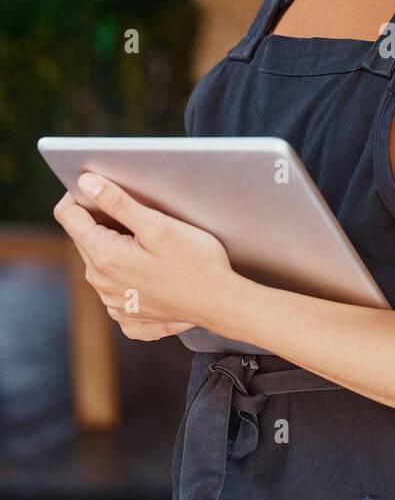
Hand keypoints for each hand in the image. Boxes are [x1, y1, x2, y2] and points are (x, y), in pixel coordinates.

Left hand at [53, 173, 233, 341]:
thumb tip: (86, 183)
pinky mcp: (127, 316)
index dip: (79, 195)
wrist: (221, 304)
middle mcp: (101, 283)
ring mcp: (113, 303)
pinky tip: (152, 273)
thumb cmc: (196, 262)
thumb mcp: (158, 226)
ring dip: (115, 248)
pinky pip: (116, 289)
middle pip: (84, 239)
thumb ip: (118, 203)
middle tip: (139, 215)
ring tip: (150, 245)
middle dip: (102, 222)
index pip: (68, 216)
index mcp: (104, 257)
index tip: (99, 187)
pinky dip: (127, 276)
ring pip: (99, 263)